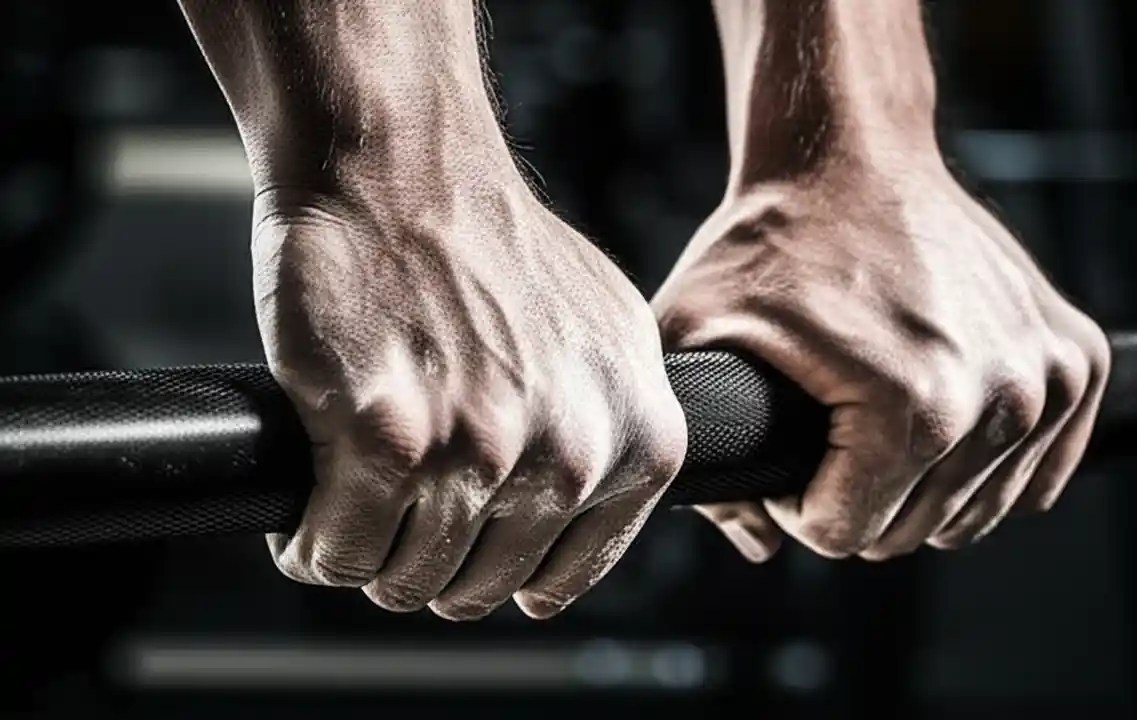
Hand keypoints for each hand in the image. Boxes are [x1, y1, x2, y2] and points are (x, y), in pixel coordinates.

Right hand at [253, 185, 685, 618]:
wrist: (404, 165)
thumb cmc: (490, 245)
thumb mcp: (606, 336)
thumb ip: (611, 428)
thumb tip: (587, 500)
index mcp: (640, 441)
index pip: (556, 580)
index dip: (492, 564)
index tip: (456, 534)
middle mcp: (574, 457)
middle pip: (473, 591)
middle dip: (422, 560)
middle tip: (391, 506)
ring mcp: (483, 453)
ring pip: (402, 580)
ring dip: (363, 552)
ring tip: (350, 494)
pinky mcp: (389, 440)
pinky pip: (335, 553)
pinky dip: (309, 542)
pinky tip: (310, 499)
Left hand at [652, 163, 1109, 561]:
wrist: (849, 153)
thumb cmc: (768, 241)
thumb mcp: (694, 333)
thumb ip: (706, 453)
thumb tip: (758, 545)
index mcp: (914, 406)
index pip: (842, 533)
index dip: (797, 498)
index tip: (786, 441)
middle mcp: (1001, 398)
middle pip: (910, 530)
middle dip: (856, 495)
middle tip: (827, 423)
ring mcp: (1049, 377)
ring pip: (971, 512)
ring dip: (917, 484)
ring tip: (874, 414)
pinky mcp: (1079, 358)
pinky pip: (1036, 474)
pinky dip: (985, 465)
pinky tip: (941, 419)